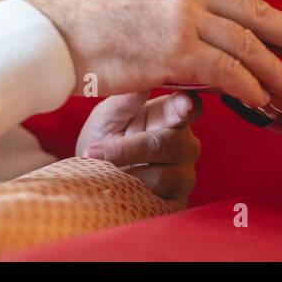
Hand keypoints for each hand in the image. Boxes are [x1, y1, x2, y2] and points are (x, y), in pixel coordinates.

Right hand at [27, 0, 281, 108]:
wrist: (57, 36)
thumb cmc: (92, 19)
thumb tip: (212, 15)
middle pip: (255, 8)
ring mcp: (182, 17)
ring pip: (247, 44)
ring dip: (276, 69)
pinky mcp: (175, 52)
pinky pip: (228, 72)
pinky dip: (250, 88)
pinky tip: (259, 100)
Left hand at [76, 91, 202, 203]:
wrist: (94, 176)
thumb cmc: (105, 136)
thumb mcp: (108, 116)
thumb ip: (125, 100)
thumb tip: (140, 78)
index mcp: (171, 115)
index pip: (188, 107)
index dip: (187, 107)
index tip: (184, 105)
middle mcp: (185, 144)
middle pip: (166, 144)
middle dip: (127, 149)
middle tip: (93, 152)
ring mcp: (184, 175)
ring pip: (161, 176)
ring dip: (127, 175)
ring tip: (104, 171)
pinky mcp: (178, 203)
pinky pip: (159, 202)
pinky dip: (134, 196)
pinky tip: (119, 190)